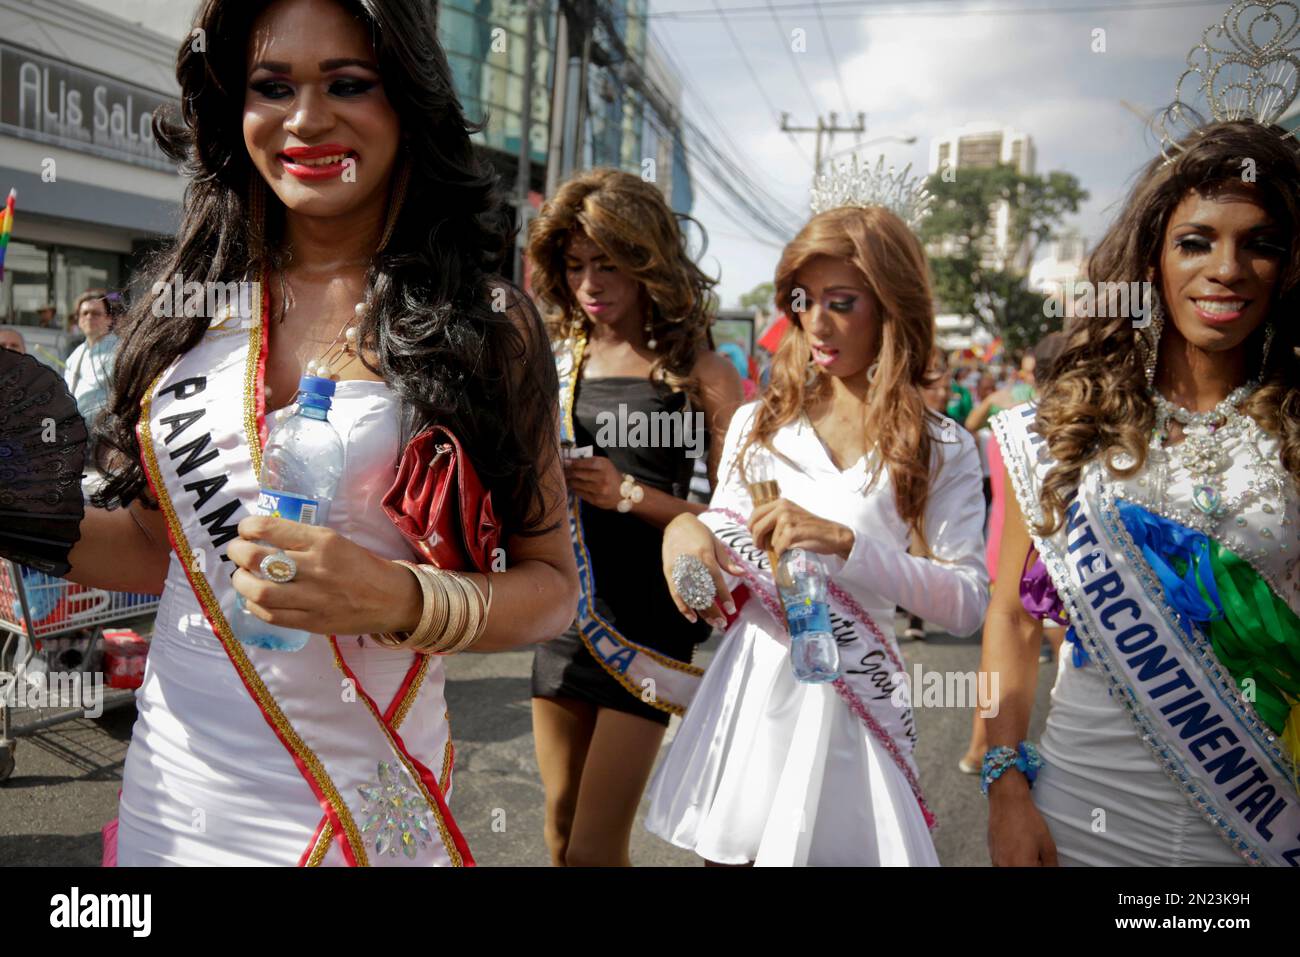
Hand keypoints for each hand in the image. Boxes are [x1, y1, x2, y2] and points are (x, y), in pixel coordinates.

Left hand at [226, 515, 421, 637]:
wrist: (392, 598)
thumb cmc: (363, 566)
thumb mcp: (337, 541)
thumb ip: (303, 540)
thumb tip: (263, 539)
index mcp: (323, 541)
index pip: (269, 528)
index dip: (247, 528)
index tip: (246, 531)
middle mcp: (316, 567)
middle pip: (257, 559)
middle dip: (237, 553)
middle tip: (237, 552)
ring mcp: (314, 597)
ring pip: (259, 591)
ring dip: (241, 582)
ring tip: (243, 577)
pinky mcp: (313, 622)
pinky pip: (272, 616)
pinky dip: (255, 606)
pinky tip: (256, 600)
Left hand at [563, 455, 625, 510]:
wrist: (625, 494)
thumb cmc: (611, 476)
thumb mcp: (605, 464)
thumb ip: (589, 461)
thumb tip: (570, 460)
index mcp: (604, 465)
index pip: (584, 463)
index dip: (572, 462)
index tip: (564, 461)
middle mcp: (602, 477)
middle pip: (578, 474)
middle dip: (568, 472)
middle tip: (562, 470)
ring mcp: (599, 490)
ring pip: (577, 484)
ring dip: (569, 481)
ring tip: (565, 478)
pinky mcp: (596, 500)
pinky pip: (580, 493)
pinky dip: (574, 489)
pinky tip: (572, 486)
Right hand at [662, 513, 742, 628]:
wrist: (675, 523)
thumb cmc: (699, 533)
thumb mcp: (716, 543)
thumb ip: (727, 562)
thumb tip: (742, 574)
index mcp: (704, 554)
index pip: (716, 580)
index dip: (724, 596)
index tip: (732, 609)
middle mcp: (690, 563)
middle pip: (702, 592)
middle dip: (713, 610)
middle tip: (723, 623)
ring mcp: (678, 569)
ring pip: (690, 596)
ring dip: (701, 612)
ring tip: (713, 623)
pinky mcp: (669, 573)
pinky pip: (676, 594)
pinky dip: (683, 607)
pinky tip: (693, 618)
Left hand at [748, 498, 853, 558]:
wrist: (832, 534)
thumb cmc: (810, 528)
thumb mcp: (791, 515)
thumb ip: (774, 518)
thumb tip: (754, 530)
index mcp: (781, 503)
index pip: (755, 514)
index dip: (751, 528)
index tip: (755, 537)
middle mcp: (783, 508)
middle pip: (756, 528)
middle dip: (757, 542)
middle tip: (763, 548)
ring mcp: (788, 519)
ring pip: (768, 541)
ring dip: (775, 548)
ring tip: (787, 546)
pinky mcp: (793, 532)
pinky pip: (778, 549)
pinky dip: (783, 553)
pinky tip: (792, 550)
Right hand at [987, 785, 1058, 865]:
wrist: (1008, 801)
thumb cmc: (1027, 820)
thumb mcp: (1047, 845)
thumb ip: (1051, 865)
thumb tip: (1052, 870)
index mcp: (1023, 866)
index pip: (1036, 873)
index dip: (1042, 866)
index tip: (1044, 861)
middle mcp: (1007, 866)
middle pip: (1024, 870)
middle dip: (1033, 865)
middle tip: (1038, 856)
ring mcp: (997, 861)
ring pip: (1012, 869)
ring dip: (1021, 864)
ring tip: (1027, 852)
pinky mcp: (992, 854)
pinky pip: (1003, 865)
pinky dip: (1011, 862)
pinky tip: (1018, 849)